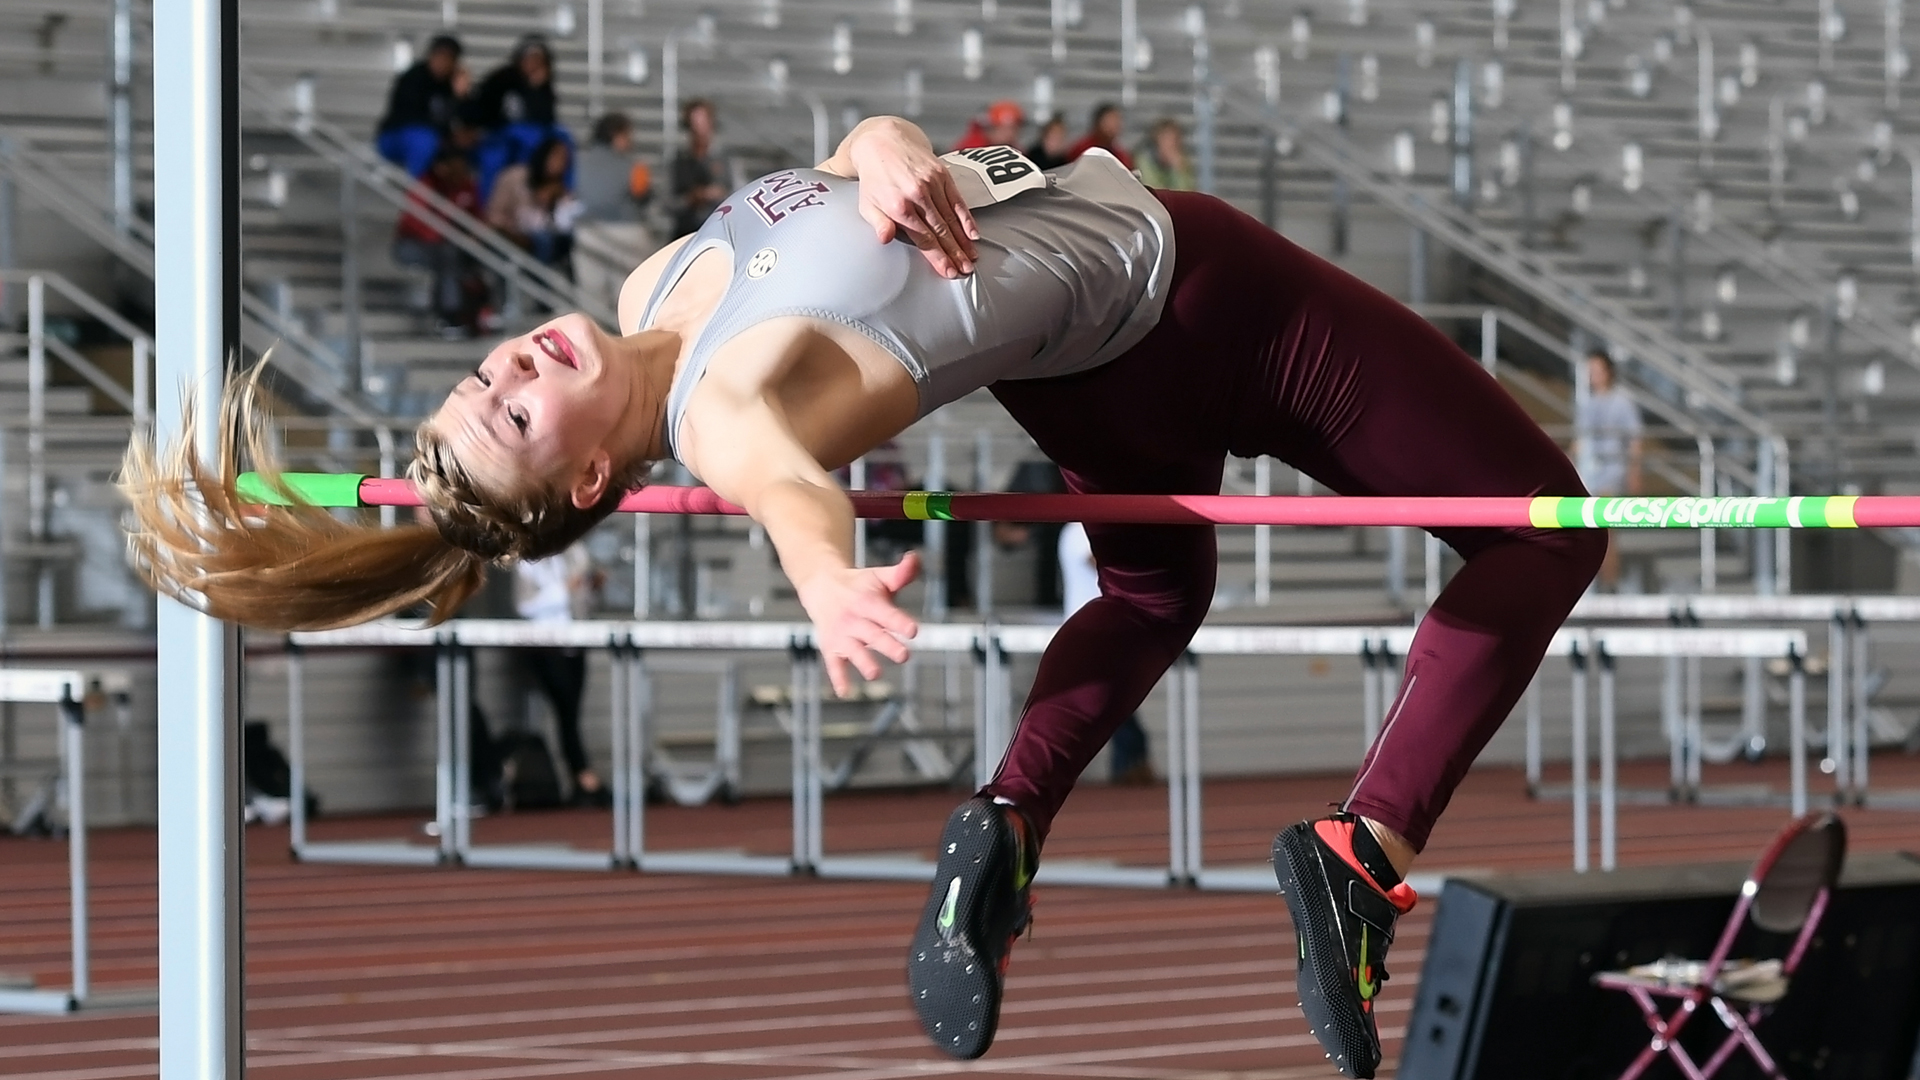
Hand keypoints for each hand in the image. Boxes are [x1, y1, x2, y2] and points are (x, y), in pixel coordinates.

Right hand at [794, 551, 921, 696]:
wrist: (821, 586)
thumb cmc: (858, 585)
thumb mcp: (879, 576)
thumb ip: (900, 573)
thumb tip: (915, 560)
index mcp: (867, 601)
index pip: (885, 613)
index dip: (899, 621)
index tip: (913, 631)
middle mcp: (853, 619)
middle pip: (872, 634)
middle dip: (887, 645)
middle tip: (904, 656)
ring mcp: (842, 635)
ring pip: (853, 650)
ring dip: (863, 662)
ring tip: (875, 673)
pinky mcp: (831, 648)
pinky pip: (833, 664)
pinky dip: (837, 678)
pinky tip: (844, 692)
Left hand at [849, 126, 979, 277]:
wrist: (882, 142)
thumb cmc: (874, 178)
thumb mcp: (866, 203)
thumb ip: (878, 223)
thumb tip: (885, 239)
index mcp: (898, 206)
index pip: (924, 239)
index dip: (938, 258)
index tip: (949, 271)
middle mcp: (917, 194)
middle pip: (941, 231)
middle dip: (955, 254)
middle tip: (965, 269)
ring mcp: (932, 183)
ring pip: (952, 218)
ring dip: (963, 240)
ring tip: (971, 257)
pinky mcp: (942, 174)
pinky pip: (957, 200)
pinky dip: (967, 218)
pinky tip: (973, 233)